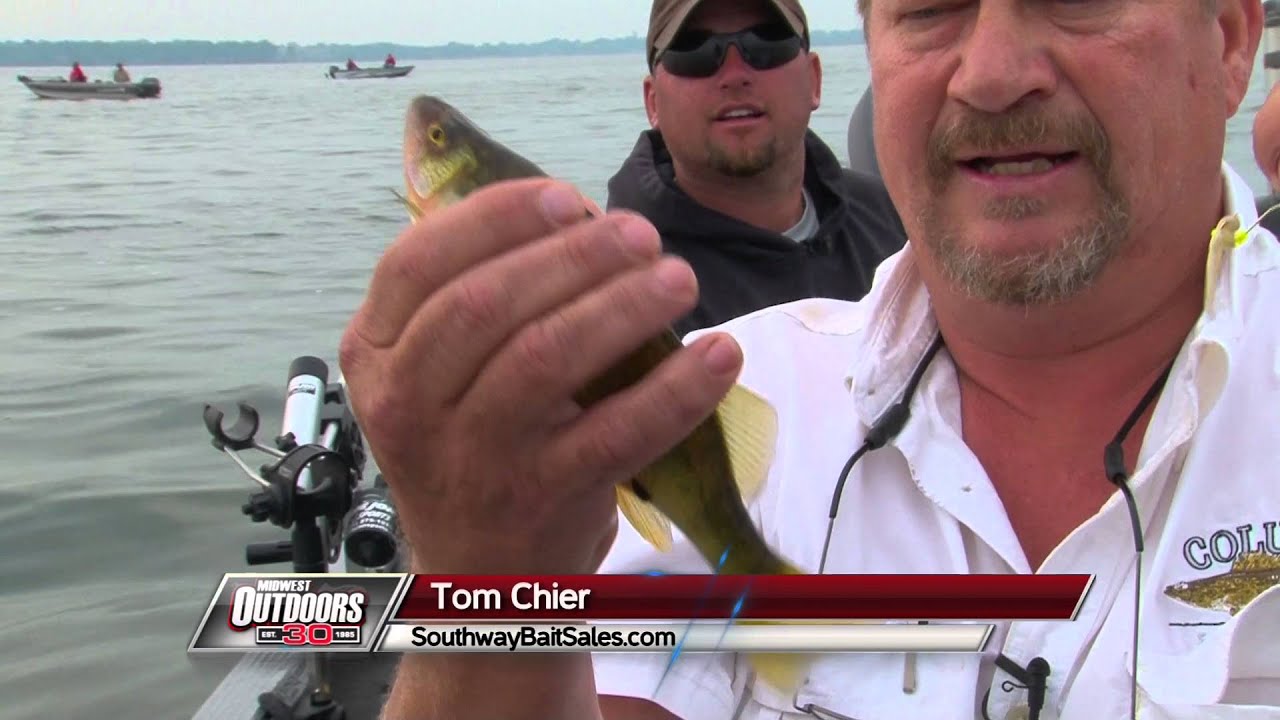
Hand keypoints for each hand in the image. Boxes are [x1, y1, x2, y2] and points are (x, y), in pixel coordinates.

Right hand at [338, 178, 743, 574]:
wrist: (481, 573)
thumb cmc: (471, 446)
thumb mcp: (435, 375)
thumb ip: (477, 297)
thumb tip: (578, 218)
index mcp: (375, 354)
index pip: (416, 263)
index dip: (495, 218)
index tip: (565, 199)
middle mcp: (407, 405)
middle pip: (484, 304)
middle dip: (571, 256)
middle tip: (640, 235)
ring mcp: (474, 455)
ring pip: (545, 358)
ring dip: (621, 307)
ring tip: (678, 278)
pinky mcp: (542, 496)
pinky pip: (617, 432)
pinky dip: (675, 389)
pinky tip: (717, 353)